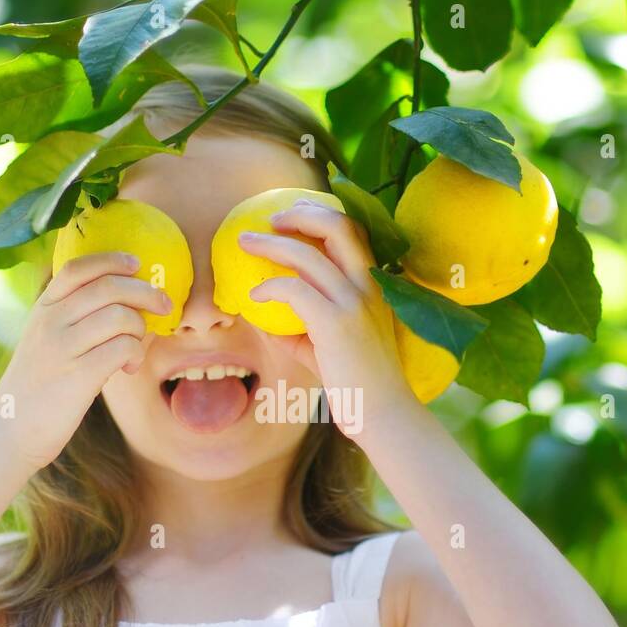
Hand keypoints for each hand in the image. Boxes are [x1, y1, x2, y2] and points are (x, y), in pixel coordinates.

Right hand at [0, 251, 171, 471]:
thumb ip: (74, 318)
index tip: (136, 263)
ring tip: (134, 350)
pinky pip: (123, 349)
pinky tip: (128, 369)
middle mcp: (50, 321)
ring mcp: (62, 348)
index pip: (77, 267)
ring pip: (120, 316)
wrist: (10, 429)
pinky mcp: (77, 376)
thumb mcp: (46, 341)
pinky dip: (135, 355)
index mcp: (43, 308)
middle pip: (108, 287)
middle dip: (145, 292)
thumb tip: (129, 302)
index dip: (111, 260)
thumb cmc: (40, 386)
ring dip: (139, 330)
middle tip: (164, 306)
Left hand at [241, 200, 421, 445]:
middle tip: (269, 218)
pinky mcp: (336, 323)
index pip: (353, 231)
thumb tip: (261, 311)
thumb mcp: (328, 345)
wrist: (383, 413)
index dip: (322, 213)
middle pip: (337, 226)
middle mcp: (368, 285)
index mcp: (374, 284)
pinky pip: (294, 290)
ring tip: (244, 243)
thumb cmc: (356, 382)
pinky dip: (270, 286)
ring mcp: (354, 302)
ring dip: (270, 243)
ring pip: (308, 254)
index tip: (294, 213)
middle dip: (299, 213)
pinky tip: (254, 296)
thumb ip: (299, 326)